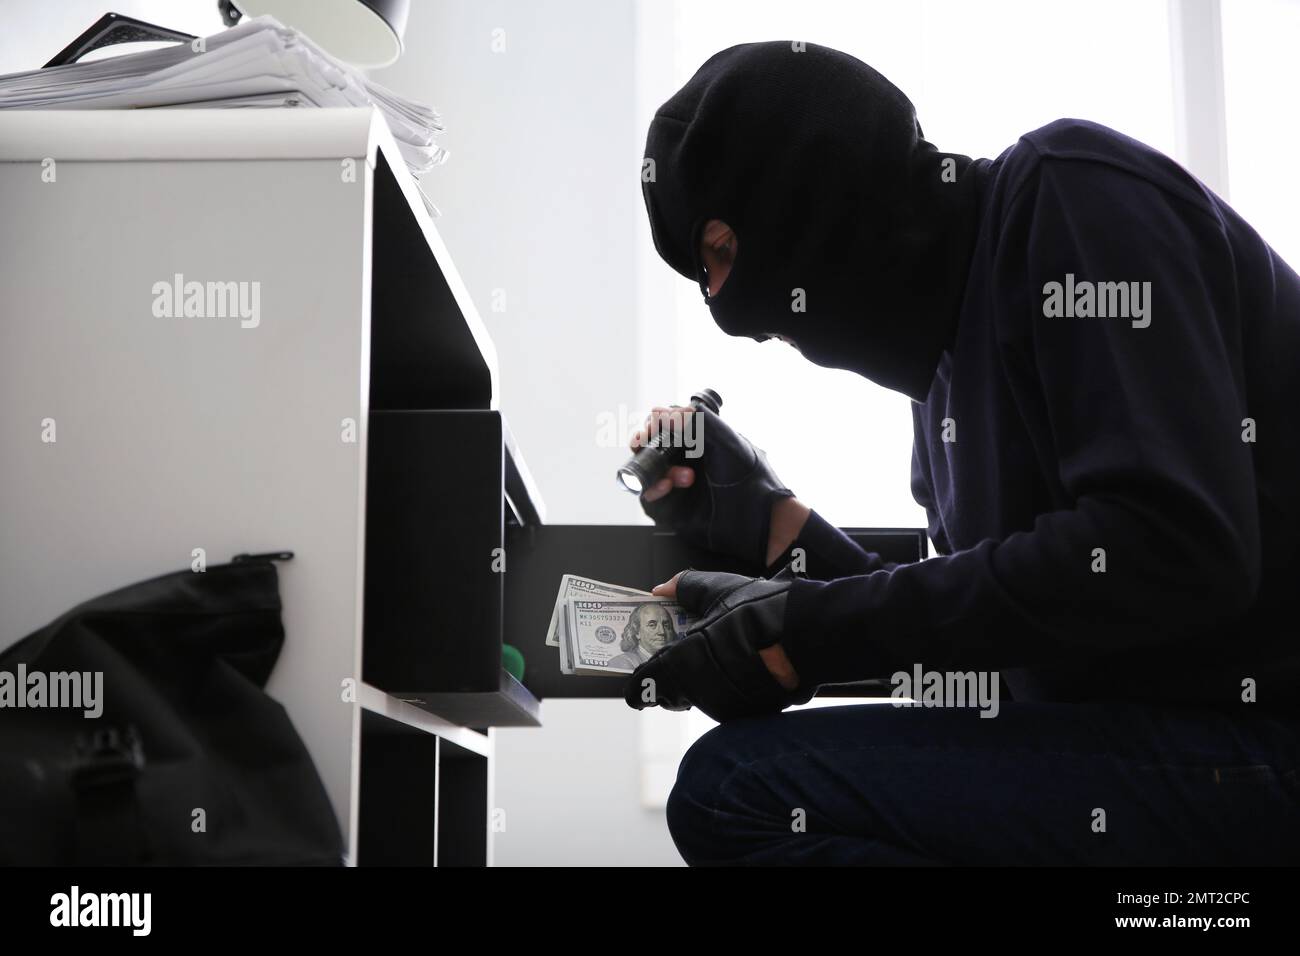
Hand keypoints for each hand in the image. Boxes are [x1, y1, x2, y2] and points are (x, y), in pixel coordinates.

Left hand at [623, 569, 813, 721]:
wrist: (811, 635)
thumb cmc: (761, 610)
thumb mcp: (718, 589)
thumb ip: (684, 589)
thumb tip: (661, 589)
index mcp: (682, 662)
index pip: (644, 685)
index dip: (638, 681)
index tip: (637, 673)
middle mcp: (699, 691)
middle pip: (672, 692)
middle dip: (672, 676)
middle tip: (683, 653)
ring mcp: (726, 706)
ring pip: (701, 697)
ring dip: (704, 680)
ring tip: (723, 653)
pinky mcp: (750, 714)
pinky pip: (728, 702)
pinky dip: (729, 687)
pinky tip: (745, 665)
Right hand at [630, 405, 792, 567]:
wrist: (757, 520)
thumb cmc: (751, 480)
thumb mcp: (728, 442)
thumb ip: (700, 422)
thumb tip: (667, 412)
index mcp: (700, 440)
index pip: (667, 424)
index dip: (655, 423)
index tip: (653, 425)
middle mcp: (686, 460)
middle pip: (650, 447)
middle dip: (644, 445)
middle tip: (645, 444)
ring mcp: (677, 484)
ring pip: (647, 471)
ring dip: (653, 469)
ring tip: (677, 477)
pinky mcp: (672, 508)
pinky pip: (649, 497)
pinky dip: (653, 490)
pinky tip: (667, 487)